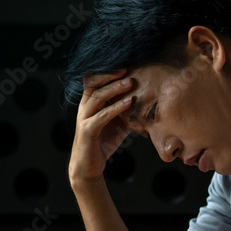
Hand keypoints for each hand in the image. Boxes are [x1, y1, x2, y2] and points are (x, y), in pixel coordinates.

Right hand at [69, 69, 133, 184]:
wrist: (89, 166)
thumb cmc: (102, 143)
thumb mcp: (118, 124)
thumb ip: (126, 111)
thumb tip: (147, 101)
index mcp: (89, 104)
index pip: (95, 81)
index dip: (107, 72)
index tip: (125, 64)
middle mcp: (84, 108)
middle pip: (94, 84)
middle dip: (111, 75)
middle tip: (128, 68)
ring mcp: (84, 119)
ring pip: (97, 97)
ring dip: (114, 89)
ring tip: (130, 82)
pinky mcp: (87, 131)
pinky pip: (102, 116)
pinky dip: (115, 108)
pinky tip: (128, 103)